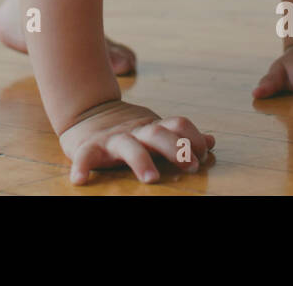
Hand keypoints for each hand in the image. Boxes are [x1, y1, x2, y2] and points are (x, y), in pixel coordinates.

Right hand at [57, 100, 214, 184]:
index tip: (204, 154)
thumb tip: (212, 141)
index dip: (193, 137)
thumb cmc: (127, 128)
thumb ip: (180, 136)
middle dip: (176, 148)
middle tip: (192, 165)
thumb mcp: (154, 129)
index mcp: (152, 127)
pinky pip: (85, 156)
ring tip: (151, 178)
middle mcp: (135, 131)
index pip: (178, 124)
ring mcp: (112, 139)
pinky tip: (80, 180)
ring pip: (128, 146)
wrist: (85, 112)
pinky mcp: (88, 147)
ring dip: (140, 161)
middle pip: (158, 133)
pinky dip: (82, 167)